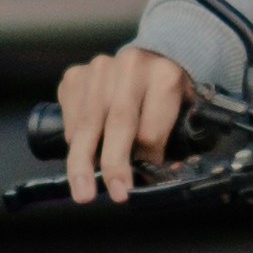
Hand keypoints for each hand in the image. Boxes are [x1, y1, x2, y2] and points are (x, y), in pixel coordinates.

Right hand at [59, 40, 190, 204]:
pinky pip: (71, 115)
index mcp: (165, 76)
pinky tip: (80, 152)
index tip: (145, 176)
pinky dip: (73, 139)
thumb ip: (172, 140)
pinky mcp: (77, 74)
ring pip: (89, 121)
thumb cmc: (166, 94)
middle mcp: (131, 66)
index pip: (151, 128)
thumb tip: (154, 176)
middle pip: (119, 122)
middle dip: (114, 163)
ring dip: (83, 161)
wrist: (149, 58)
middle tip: (114, 193)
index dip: (148, 158)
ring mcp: (100, 68)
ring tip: (82, 190)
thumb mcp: (182, 112)